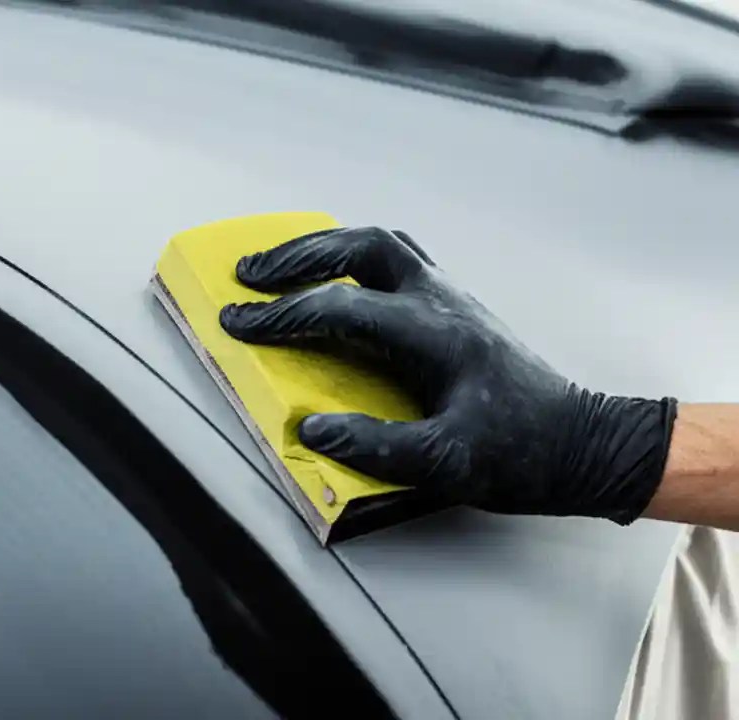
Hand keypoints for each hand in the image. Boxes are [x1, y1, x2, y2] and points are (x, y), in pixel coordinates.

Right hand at [218, 227, 675, 522]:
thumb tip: (312, 430)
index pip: (339, 306)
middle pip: (357, 248)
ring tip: (280, 264)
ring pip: (378, 245)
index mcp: (432, 333)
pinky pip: (396, 260)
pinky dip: (353, 258)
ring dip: (323, 247)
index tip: (234, 322)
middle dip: (294, 257)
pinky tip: (336, 277)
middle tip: (245, 273)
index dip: (280, 315)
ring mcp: (451, 297)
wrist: (585, 443)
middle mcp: (440, 301)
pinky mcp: (456, 307)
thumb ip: (378, 448)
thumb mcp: (449, 466)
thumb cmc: (523, 455)